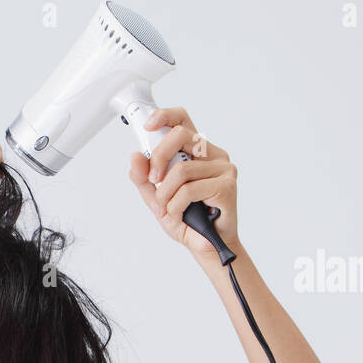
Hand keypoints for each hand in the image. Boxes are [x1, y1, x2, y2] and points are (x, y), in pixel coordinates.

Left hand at [127, 107, 238, 257]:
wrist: (205, 246)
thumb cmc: (187, 220)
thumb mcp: (156, 198)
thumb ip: (143, 178)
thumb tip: (136, 156)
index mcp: (197, 152)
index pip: (182, 120)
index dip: (164, 116)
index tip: (148, 125)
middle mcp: (213, 155)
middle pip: (180, 136)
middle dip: (158, 159)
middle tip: (153, 182)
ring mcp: (223, 168)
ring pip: (181, 170)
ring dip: (166, 195)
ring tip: (168, 209)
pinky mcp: (227, 185)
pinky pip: (189, 189)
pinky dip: (176, 207)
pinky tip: (180, 216)